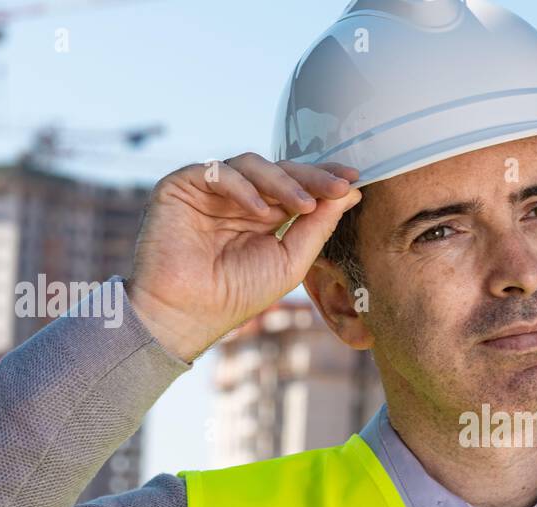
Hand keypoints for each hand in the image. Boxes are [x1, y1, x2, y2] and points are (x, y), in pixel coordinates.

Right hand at [124, 152, 361, 362]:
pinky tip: (260, 211)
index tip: (353, 178)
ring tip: (303, 206)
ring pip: (253, 165)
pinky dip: (243, 187)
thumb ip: (317, 226)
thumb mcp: (290, 260)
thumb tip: (350, 193)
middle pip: (279, 171)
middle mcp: (237, 198)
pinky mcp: (182, 185)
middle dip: (311, 177)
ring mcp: (210, 190)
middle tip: (338, 185)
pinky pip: (219, 172)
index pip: (296, 186)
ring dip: (282, 182)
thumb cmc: (237, 294)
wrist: (186, 312)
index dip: (322, 179)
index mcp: (262, 215)